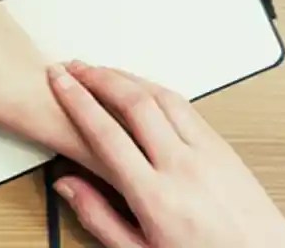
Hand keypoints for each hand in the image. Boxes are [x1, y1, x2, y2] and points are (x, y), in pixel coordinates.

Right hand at [47, 62, 284, 247]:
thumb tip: (68, 186)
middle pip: (135, 102)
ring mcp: (209, 153)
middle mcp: (184, 167)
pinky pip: (187, 106)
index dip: (77, 100)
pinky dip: (158, 89)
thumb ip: (100, 217)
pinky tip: (144, 89)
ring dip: (128, 77)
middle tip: (75, 67)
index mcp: (157, 198)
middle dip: (99, 77)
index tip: (60, 82)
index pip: (106, 133)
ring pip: (163, 95)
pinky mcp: (225, 148)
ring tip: (103, 72)